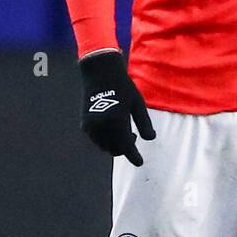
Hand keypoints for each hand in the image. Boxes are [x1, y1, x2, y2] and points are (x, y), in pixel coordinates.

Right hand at [79, 49, 155, 165]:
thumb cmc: (123, 87)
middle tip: (133, 137)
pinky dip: (105, 139)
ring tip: (124, 131)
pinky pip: (97, 140)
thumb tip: (151, 139)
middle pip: (114, 149)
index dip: (134, 157)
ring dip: (115, 145)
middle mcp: (101, 126)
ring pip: (104, 146)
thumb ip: (144, 123)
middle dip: (125, 148)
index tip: (140, 163)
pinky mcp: (85, 124)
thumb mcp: (138, 104)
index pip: (126, 146)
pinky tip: (112, 130)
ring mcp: (91, 126)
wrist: (100, 74)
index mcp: (116, 121)